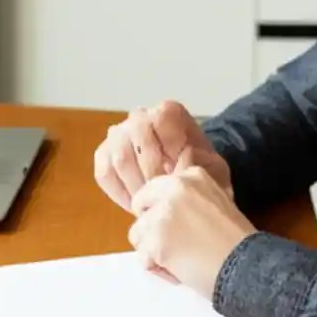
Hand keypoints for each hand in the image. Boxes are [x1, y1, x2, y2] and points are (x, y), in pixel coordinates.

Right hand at [93, 100, 232, 211]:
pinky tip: (137, 204)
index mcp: (169, 112)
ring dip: (137, 186)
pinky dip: (120, 193)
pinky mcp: (103, 155)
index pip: (161, 120)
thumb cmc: (198, 170)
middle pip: (138, 139)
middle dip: (152, 174)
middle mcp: (139, 116)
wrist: (183, 177)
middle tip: (164, 197)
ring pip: (120, 158)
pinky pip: (104, 173)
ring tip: (152, 203)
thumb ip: (205, 163)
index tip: (180, 175)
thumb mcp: (213, 168)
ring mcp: (117, 134)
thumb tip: (187, 154)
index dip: (170, 151)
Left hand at [128, 166, 256, 299]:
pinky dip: (158, 269)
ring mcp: (163, 212)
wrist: (247, 265)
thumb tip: (163, 207)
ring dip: (154, 251)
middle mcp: (174, 187)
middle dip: (151, 226)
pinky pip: (143, 258)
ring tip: (181, 260)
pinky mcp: (156, 239)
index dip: (162, 210)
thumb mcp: (216, 201)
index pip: (155, 189)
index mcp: (191, 175)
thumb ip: (190, 198)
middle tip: (174, 243)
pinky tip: (181, 271)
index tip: (181, 226)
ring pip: (137, 233)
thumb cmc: (236, 241)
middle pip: (140, 205)